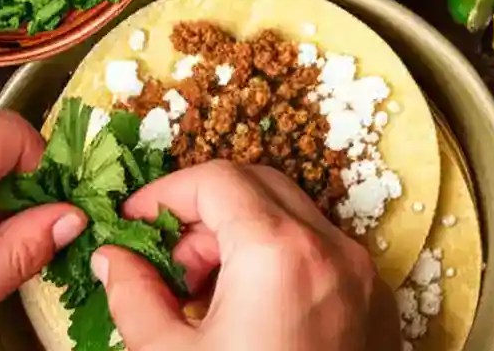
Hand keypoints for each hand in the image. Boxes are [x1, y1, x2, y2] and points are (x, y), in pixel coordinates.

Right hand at [94, 160, 398, 350]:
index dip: (164, 194)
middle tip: (167, 262)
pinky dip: (281, 262)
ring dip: (243, 236)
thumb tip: (115, 260)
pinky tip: (251, 314)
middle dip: (203, 212)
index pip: (216, 179)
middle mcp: (332, 253)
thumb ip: (135, 296)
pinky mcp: (379, 308)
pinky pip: (324, 254)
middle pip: (258, 185)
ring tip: (206, 295)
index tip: (134, 223)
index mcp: (279, 255)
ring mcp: (364, 280)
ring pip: (294, 217)